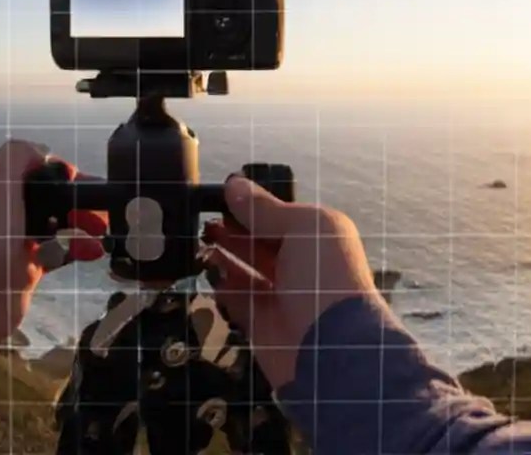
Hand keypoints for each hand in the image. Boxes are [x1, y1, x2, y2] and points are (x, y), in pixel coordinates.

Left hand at [0, 140, 106, 348]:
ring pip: (57, 225)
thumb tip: (45, 153)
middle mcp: (4, 211)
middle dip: (77, 198)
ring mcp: (15, 242)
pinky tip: (94, 251)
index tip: (79, 180)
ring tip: (103, 228)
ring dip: (83, 223)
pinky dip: (79, 250)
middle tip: (102, 206)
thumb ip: (20, 155)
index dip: (59, 171)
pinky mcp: (26, 271)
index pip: (33, 169)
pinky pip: (59, 254)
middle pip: (49, 197)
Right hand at [204, 175, 380, 389]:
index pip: (280, 215)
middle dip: (233, 230)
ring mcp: (280, 294)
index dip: (252, 206)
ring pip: (245, 269)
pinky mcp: (260, 321)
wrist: (330, 347)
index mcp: (318, 237)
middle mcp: (300, 264)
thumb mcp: (301, 227)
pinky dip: (222, 286)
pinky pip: (236, 299)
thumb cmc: (323, 276)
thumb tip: (233, 184)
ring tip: (200, 241)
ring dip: (224, 255)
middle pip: (259, 241)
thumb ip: (264, 208)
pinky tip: (208, 272)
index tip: (221, 197)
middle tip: (205, 221)